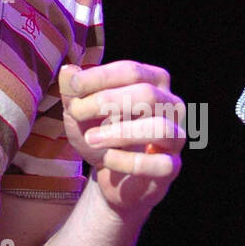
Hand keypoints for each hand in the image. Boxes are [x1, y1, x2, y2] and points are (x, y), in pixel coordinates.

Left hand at [58, 60, 184, 216]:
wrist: (111, 175)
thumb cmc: (99, 132)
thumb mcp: (80, 111)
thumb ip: (73, 91)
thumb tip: (68, 70)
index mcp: (153, 81)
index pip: (131, 71)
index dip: (100, 77)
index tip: (73, 86)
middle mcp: (172, 105)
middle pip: (147, 94)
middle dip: (107, 102)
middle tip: (76, 112)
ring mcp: (176, 136)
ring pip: (160, 128)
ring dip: (121, 132)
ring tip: (90, 137)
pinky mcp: (171, 167)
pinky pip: (160, 164)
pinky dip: (129, 162)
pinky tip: (107, 159)